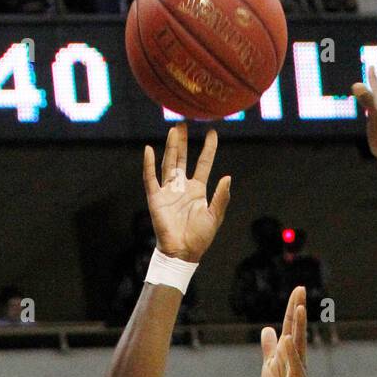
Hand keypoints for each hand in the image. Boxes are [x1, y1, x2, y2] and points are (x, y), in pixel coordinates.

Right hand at [142, 124, 230, 262]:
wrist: (182, 252)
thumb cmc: (199, 238)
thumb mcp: (214, 216)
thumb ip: (221, 197)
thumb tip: (227, 177)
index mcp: (198, 190)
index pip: (204, 164)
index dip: (209, 149)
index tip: (212, 133)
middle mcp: (182, 187)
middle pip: (182, 158)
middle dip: (183, 142)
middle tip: (184, 123)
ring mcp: (168, 191)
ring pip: (169, 163)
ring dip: (170, 147)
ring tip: (173, 130)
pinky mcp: (156, 198)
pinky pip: (150, 178)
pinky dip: (149, 164)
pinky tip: (149, 150)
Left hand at [261, 287, 310, 376]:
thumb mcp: (269, 365)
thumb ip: (269, 347)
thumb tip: (268, 329)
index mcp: (288, 350)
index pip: (290, 324)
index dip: (292, 307)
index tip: (297, 290)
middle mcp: (295, 355)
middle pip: (296, 327)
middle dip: (297, 308)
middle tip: (300, 289)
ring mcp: (298, 366)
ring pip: (298, 342)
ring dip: (299, 325)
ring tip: (299, 308)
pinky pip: (294, 363)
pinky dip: (290, 351)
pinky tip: (288, 338)